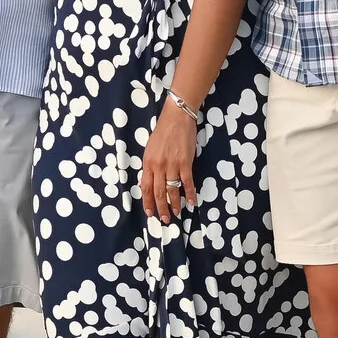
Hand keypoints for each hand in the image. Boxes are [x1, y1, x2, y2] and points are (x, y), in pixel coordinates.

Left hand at [138, 102, 197, 224]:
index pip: (145, 187)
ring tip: (176, 214)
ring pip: (172, 190)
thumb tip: (147, 182)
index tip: (149, 212)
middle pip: (158, 192)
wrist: (177, 118)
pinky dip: (190, 194)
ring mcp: (172, 165)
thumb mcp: (150, 148)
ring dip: (175, 204)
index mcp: (148, 163)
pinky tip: (192, 202)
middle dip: (161, 208)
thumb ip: (150, 166)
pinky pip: (187, 182)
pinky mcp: (185, 163)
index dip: (147, 202)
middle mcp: (158, 166)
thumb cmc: (163, 131)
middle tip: (164, 219)